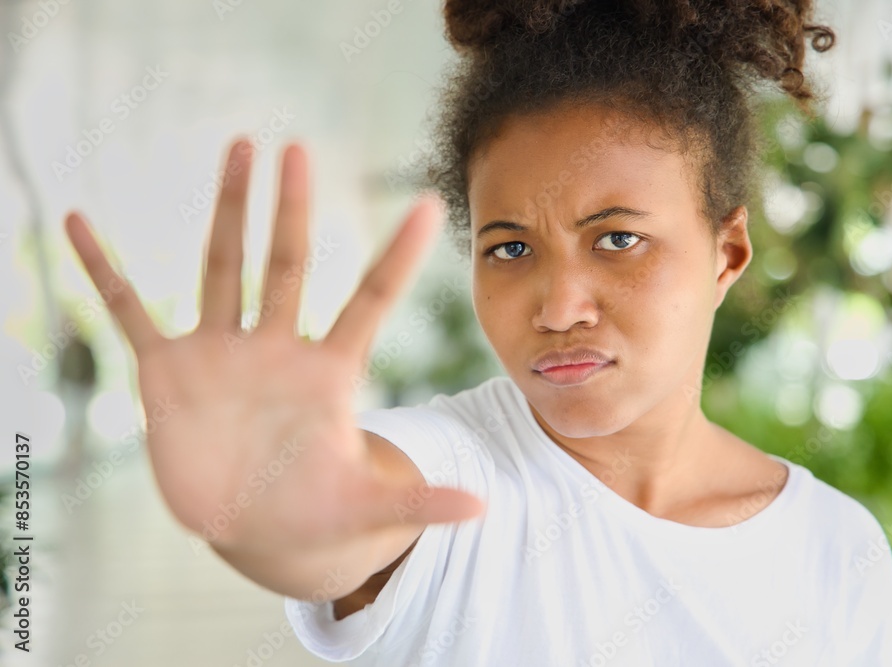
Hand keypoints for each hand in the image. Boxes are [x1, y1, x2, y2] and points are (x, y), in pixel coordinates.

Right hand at [64, 138, 484, 552]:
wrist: (257, 525)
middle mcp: (276, 348)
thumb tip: (484, 506)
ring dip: (227, 209)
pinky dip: (104, 271)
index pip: (372, 299)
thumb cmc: (317, 512)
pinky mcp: (168, 373)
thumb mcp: (366, 507)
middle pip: (288, 263)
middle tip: (296, 146)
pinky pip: (130, 311)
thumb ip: (419, 503)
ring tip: (236, 147)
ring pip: (222, 266)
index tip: (427, 204)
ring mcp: (221, 354)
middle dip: (290, 207)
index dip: (399, 256)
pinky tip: (81, 223)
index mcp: (330, 373)